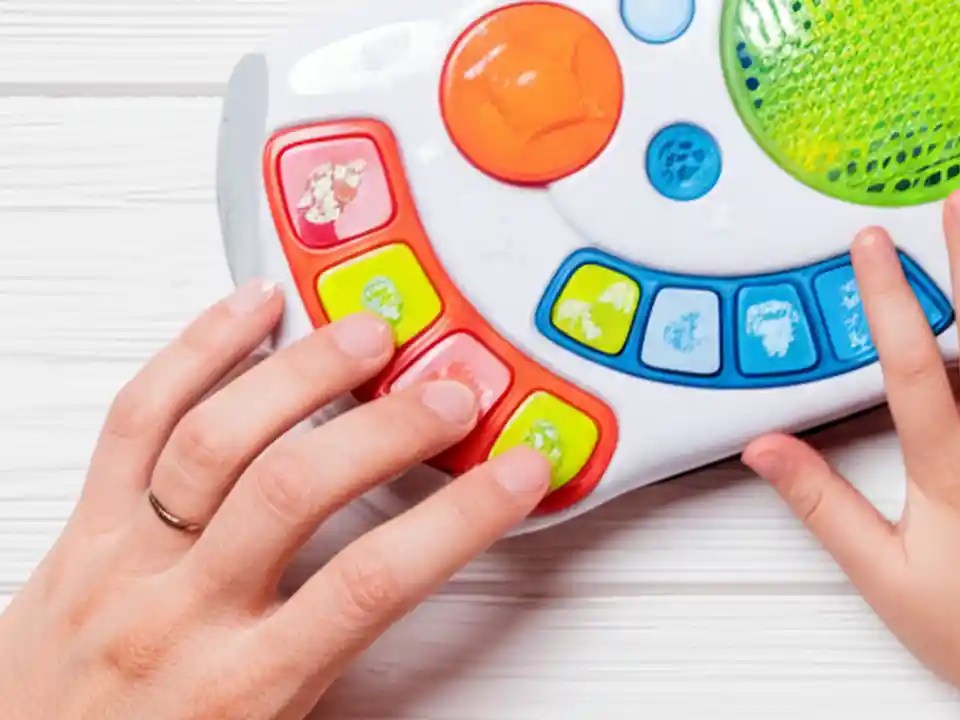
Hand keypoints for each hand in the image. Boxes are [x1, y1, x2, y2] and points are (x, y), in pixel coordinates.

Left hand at [0, 283, 549, 718]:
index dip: (462, 516)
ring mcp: (126, 559)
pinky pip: (135, 419)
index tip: (517, 473)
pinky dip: (195, 350)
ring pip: (215, 436)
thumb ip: (335, 666)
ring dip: (302, 373)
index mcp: (244, 685)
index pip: (375, 582)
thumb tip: (410, 592)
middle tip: (453, 394)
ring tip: (368, 336)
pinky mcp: (82, 525)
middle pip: (299, 488)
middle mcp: (182, 612)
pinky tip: (246, 312)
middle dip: (391, 427)